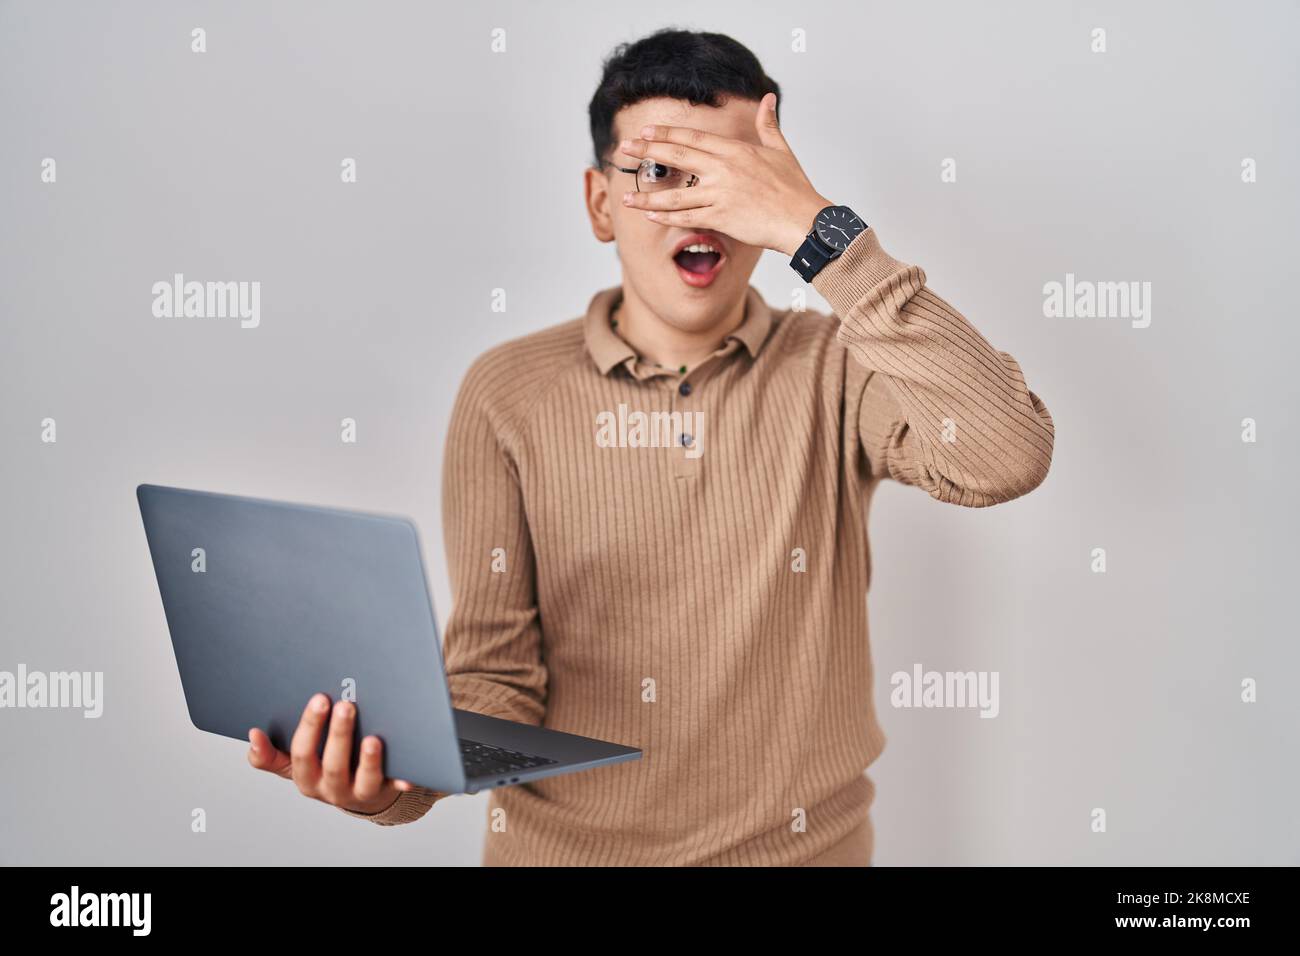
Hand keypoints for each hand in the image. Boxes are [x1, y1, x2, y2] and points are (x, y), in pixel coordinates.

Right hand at [247, 693, 414, 815]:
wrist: (358, 792)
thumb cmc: (323, 766)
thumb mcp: (294, 762)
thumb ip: (270, 753)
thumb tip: (253, 734)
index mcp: (306, 777)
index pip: (302, 754)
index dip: (308, 729)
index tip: (317, 699)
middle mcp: (332, 788)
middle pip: (333, 764)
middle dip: (338, 734)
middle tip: (345, 704)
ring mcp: (360, 792)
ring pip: (364, 780)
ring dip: (368, 760)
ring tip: (372, 738)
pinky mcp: (387, 792)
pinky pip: (396, 787)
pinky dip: (402, 779)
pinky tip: (408, 772)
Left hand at [618, 91, 832, 256]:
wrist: (803, 220)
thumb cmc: (794, 188)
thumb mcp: (782, 150)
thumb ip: (768, 124)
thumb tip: (769, 98)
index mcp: (735, 151)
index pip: (692, 139)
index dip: (666, 135)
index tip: (645, 132)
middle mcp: (723, 170)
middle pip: (677, 158)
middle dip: (647, 152)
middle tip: (624, 149)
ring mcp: (721, 195)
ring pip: (676, 195)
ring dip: (648, 196)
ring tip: (627, 197)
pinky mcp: (722, 218)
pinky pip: (688, 218)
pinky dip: (667, 217)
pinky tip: (651, 215)